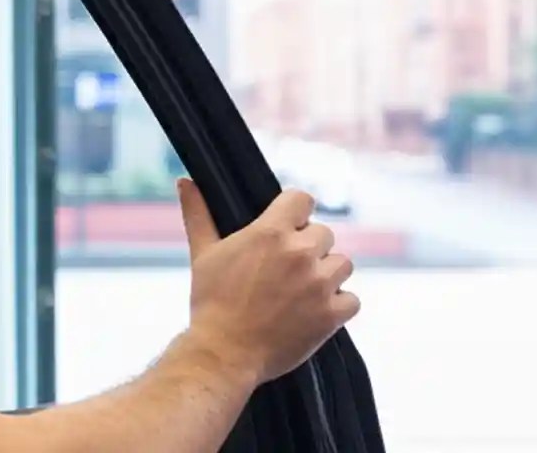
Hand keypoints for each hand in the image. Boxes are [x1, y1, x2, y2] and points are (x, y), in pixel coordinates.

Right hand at [177, 178, 358, 385]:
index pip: (303, 199)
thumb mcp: (203, 254)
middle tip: (285, 271)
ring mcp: (319, 284)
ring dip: (327, 275)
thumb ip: (198, 213)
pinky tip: (315, 312)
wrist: (223, 354)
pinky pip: (352, 300)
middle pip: (324, 234)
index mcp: (271, 232)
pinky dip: (338, 306)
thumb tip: (184, 181)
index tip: (288, 228)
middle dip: (308, 249)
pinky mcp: (331, 314)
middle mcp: (300, 253)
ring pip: (342, 264)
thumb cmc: (210, 303)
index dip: (296, 213)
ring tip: (302, 292)